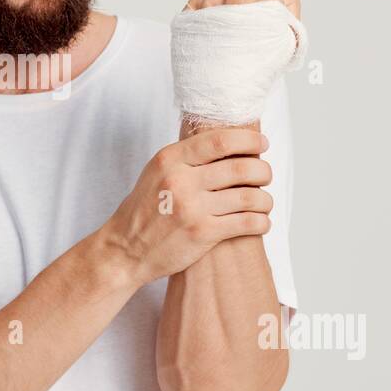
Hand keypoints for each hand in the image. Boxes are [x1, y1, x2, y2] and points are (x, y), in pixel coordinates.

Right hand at [100, 126, 272, 286]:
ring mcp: (191, 208)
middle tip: (265, 175)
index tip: (262, 144)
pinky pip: (246, 223)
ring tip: (264, 202)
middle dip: (262, 171)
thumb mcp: (157, 172)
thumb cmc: (145, 210)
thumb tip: (226, 143)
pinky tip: (261, 222)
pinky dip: (261, 222)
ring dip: (265, 199)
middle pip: (240, 168)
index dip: (249, 140)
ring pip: (248, 197)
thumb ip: (187, 157)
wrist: (125, 249)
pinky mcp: (202, 233)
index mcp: (170, 159)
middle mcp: (181, 180)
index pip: (220, 140)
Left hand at [179, 0, 301, 140]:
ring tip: (224, 30)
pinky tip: (209, 33)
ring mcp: (209, 5)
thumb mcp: (287, 42)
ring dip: (222, 3)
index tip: (263, 3)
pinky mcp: (189, 14)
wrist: (223, 96)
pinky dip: (202, 13)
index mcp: (264, 2)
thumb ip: (289, 12)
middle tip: (242, 18)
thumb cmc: (255, 74)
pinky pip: (198, 0)